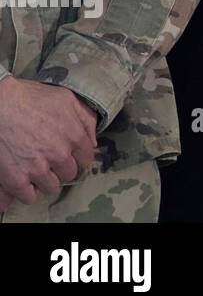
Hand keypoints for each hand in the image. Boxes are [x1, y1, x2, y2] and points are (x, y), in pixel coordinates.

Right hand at [0, 77, 97, 211]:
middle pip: (68, 174)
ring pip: (50, 187)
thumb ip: (85, 119)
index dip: (77, 158)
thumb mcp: (66, 99)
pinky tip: (22, 182)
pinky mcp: (16, 180)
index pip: (86, 159)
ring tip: (35, 170)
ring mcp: (38, 169)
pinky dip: (25, 192)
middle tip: (49, 161)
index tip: (69, 156)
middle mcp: (59, 155)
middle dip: (61, 169)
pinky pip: (28, 197)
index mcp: (74, 136)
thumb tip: (93, 142)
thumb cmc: (31, 98)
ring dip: (44, 181)